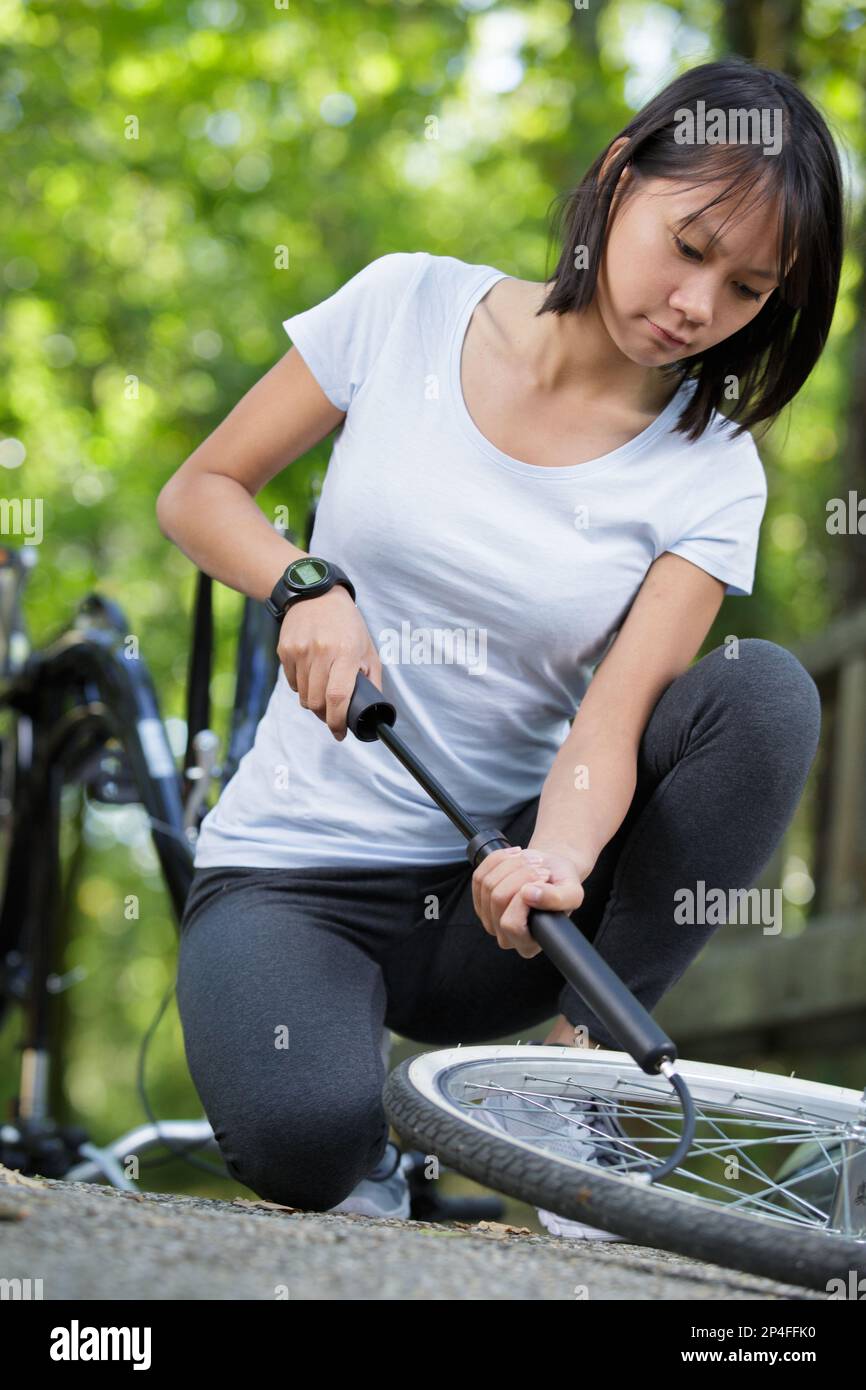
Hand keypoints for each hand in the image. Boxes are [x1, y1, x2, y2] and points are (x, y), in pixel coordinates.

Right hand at [277, 586, 382, 741]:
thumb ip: (371, 680)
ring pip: (302, 696)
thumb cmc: (347, 624)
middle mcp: (321, 652)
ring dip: (313, 701)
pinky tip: (311, 673)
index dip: (338, 721)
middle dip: (325, 714)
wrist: (315, 594)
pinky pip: (291, 683)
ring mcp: (300, 650)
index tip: (340, 733)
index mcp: (346, 652)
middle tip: (332, 713)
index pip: (338, 696)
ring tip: (323, 687)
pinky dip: (301, 686)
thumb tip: (373, 710)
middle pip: (317, 702)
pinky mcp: (284, 650)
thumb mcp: (367, 648)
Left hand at [471, 843, 590, 958]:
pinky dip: (499, 859)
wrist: (551, 870)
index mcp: (528, 944)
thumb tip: (532, 895)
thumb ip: (558, 899)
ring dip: (512, 864)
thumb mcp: (573, 893)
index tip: (543, 881)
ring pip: (488, 884)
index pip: (512, 924)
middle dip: (521, 874)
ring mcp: (488, 918)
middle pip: (498, 898)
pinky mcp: (478, 898)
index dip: (523, 899)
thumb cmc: (561, 885)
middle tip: (542, 869)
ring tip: (532, 862)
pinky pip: (480, 874)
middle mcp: (504, 936)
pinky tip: (516, 858)